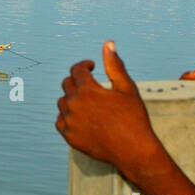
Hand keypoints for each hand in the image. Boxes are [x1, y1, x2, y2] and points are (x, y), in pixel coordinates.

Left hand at [56, 41, 165, 180]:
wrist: (134, 151)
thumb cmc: (133, 118)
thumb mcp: (127, 88)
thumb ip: (115, 65)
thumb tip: (108, 44)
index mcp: (87, 90)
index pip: (76, 70)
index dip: (84, 65)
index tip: (92, 67)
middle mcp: (74, 104)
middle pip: (67, 85)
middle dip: (77, 81)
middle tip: (91, 86)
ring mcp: (70, 122)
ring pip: (62, 103)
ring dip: (72, 99)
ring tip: (88, 102)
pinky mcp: (69, 137)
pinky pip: (60, 121)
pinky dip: (67, 117)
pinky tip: (80, 117)